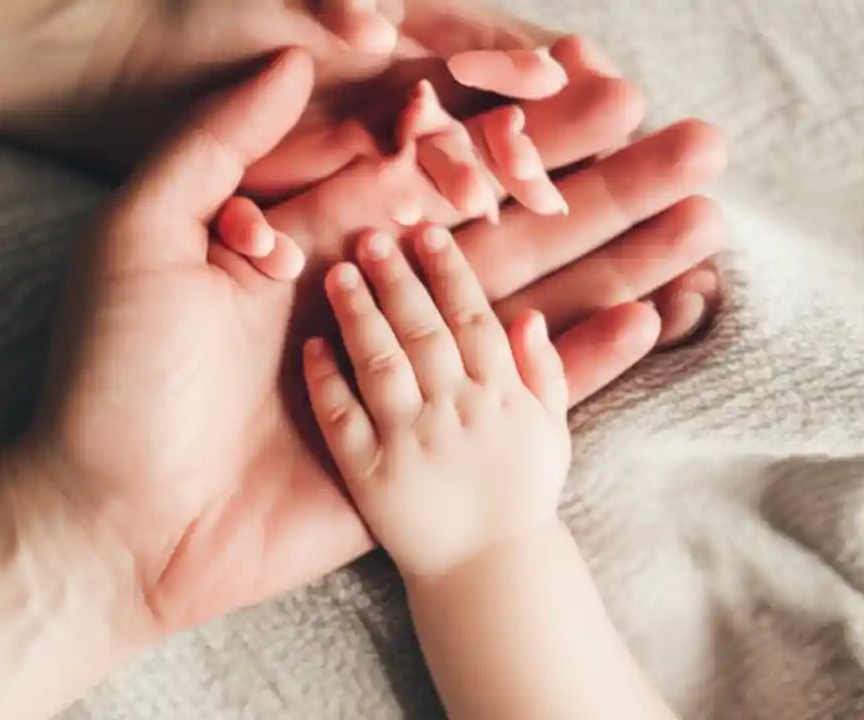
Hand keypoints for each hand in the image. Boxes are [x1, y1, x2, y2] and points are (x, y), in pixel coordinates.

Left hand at [27, 47, 720, 635]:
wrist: (117, 524)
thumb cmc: (117, 379)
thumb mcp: (143, 238)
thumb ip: (218, 143)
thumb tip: (294, 54)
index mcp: (315, 232)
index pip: (433, 159)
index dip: (512, 118)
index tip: (587, 76)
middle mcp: (374, 292)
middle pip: (504, 219)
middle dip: (593, 175)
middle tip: (680, 131)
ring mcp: (410, 366)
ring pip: (531, 294)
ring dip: (618, 251)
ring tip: (704, 207)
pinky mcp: (431, 438)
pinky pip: (526, 392)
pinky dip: (593, 353)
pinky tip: (664, 307)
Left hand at [304, 226, 570, 577]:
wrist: (488, 579)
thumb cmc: (521, 503)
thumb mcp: (551, 435)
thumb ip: (545, 373)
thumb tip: (528, 315)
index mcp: (499, 397)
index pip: (471, 316)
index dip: (448, 270)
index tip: (426, 232)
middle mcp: (454, 411)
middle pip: (423, 328)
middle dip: (398, 277)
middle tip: (373, 235)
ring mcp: (408, 442)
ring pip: (381, 361)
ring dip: (360, 313)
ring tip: (339, 271)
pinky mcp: (367, 477)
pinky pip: (342, 420)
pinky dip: (326, 382)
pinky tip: (312, 347)